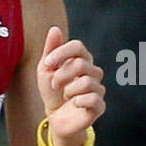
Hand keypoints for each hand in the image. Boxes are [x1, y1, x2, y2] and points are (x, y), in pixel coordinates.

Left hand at [37, 26, 105, 145]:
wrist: (56, 116)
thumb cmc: (52, 91)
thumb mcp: (46, 70)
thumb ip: (50, 50)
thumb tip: (55, 29)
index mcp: (81, 60)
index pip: (78, 46)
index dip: (62, 53)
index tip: (47, 63)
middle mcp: (93, 72)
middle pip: (80, 64)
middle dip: (60, 76)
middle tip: (54, 85)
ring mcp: (98, 88)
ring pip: (85, 82)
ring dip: (68, 91)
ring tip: (65, 96)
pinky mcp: (99, 105)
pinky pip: (93, 98)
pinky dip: (78, 101)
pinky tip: (74, 104)